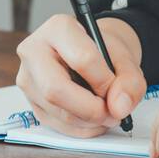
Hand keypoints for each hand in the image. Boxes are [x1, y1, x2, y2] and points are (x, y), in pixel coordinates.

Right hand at [15, 15, 145, 137]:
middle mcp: (34, 51)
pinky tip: (95, 120)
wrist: (91, 54)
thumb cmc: (103, 52)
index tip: (117, 89)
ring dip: (89, 121)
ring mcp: (28, 79)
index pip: (81, 59)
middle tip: (113, 113)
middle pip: (56, 89)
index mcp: (58, 28)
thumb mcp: (125, 58)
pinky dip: (82, 129)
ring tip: (108, 114)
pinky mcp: (31, 102)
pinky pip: (56, 125)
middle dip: (91, 109)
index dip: (104, 81)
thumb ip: (130, 81)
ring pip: (57, 111)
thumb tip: (119, 108)